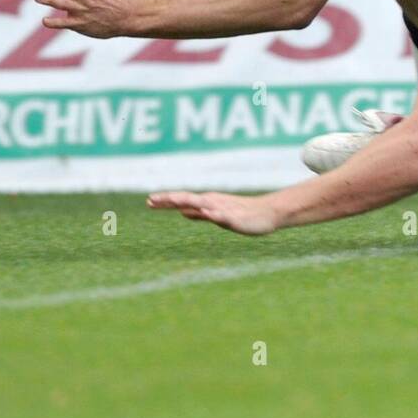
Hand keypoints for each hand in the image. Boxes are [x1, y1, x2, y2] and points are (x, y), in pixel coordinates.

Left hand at [147, 191, 279, 235]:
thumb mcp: (216, 215)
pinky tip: (203, 212)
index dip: (165, 200)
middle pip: (186, 199)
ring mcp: (222, 209)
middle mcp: (211, 202)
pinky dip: (210, 212)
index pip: (182, 200)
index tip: (149, 201)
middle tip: (149, 200)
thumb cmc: (243, 214)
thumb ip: (199, 214)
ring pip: (200, 204)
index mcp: (206, 202)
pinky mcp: (233, 217)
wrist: (268, 213)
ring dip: (185, 202)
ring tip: (171, 202)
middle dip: (169, 200)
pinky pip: (220, 215)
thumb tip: (181, 212)